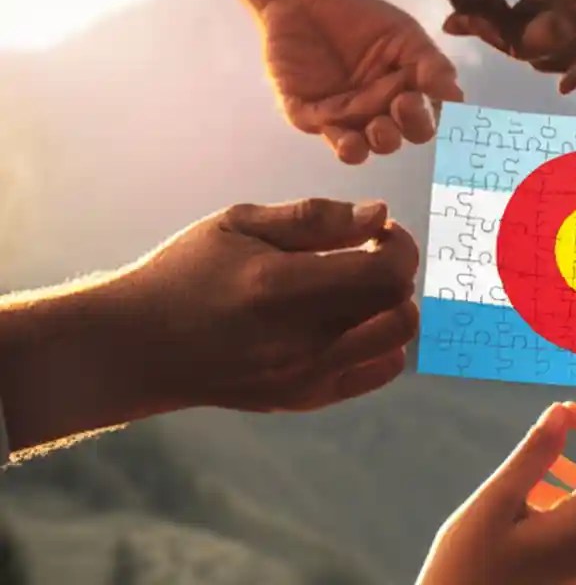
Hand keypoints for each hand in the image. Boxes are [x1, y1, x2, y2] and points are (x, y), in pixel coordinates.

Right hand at [109, 198, 418, 411]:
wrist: (139, 346)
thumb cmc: (187, 272)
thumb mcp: (238, 224)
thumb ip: (314, 218)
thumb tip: (380, 214)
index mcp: (279, 287)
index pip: (386, 271)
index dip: (399, 243)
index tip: (377, 229)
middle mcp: (298, 340)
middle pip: (398, 303)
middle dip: (398, 268)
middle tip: (368, 251)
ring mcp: (304, 376)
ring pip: (398, 338)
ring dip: (394, 305)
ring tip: (361, 286)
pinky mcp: (305, 398)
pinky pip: (380, 369)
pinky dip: (383, 341)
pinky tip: (352, 319)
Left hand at [257, 0, 462, 164]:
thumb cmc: (359, 15)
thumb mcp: (404, 34)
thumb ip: (431, 65)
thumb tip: (457, 98)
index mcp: (405, 92)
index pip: (427, 116)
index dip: (432, 115)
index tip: (430, 99)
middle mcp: (377, 111)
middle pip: (401, 134)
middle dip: (408, 126)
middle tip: (403, 103)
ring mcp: (345, 117)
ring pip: (367, 146)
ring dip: (378, 142)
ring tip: (378, 128)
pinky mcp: (311, 116)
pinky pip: (332, 138)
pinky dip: (346, 146)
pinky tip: (351, 142)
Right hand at [418, 402, 575, 584]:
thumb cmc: (465, 566)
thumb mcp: (496, 502)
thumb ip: (533, 455)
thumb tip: (561, 412)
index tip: (561, 409)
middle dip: (566, 457)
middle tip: (525, 452)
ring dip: (557, 481)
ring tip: (514, 490)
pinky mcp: (568, 574)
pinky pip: (573, 527)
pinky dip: (552, 506)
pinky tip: (515, 515)